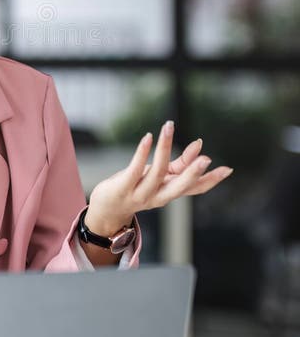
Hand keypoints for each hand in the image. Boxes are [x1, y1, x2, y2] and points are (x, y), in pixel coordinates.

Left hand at [85, 121, 233, 235]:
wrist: (108, 208)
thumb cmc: (137, 187)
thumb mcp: (160, 176)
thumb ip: (179, 164)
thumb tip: (199, 145)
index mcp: (170, 193)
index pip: (194, 189)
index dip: (211, 180)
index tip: (227, 169)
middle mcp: (158, 196)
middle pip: (179, 188)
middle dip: (192, 174)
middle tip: (206, 159)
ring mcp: (140, 193)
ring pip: (156, 173)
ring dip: (164, 149)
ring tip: (168, 127)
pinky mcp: (123, 187)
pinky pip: (135, 170)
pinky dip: (142, 153)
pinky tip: (148, 137)